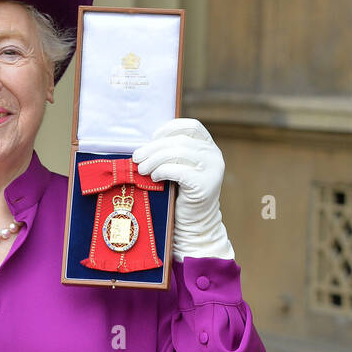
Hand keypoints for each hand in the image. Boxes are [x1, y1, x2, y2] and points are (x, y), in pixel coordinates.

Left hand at [131, 117, 234, 260]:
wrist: (195, 224)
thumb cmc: (181, 195)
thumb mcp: (180, 169)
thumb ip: (172, 154)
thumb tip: (145, 145)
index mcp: (209, 147)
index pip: (192, 126)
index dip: (170, 129)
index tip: (152, 138)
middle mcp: (214, 155)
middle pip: (180, 141)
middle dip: (154, 148)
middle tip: (137, 157)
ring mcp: (212, 170)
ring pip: (178, 153)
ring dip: (154, 159)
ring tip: (141, 168)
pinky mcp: (205, 185)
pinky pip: (179, 171)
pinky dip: (162, 171)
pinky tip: (154, 177)